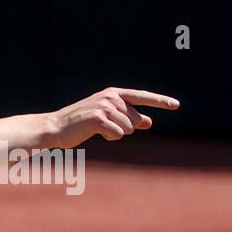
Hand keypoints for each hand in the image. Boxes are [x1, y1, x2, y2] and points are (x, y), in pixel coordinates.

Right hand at [48, 87, 178, 148]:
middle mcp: (111, 97)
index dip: (160, 101)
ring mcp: (105, 107)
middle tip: (103, 127)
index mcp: (113, 94)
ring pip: (128, 128)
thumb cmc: (79, 124)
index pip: (142, 97)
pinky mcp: (99, 119)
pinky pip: (118, 134)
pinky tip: (94, 133)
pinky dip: (109, 137)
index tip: (176, 105)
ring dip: (115, 133)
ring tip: (97, 130)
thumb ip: (128, 118)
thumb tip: (149, 122)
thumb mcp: (106, 118)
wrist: (55, 128)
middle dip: (124, 127)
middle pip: (135, 119)